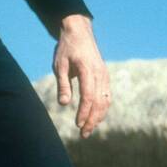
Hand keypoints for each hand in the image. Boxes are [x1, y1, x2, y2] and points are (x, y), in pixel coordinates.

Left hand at [52, 14, 111, 137]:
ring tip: (88, 130)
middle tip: (83, 134)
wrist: (79, 32)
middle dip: (92, 120)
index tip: (77, 124)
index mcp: (88, 70)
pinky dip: (102, 109)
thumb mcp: (60, 65)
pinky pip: (107, 96)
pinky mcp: (105, 76)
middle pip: (99, 102)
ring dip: (98, 117)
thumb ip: (63, 85)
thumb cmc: (66, 49)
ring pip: (105, 101)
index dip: (84, 112)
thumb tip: (64, 104)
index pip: (88, 96)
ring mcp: (104, 75)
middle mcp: (100, 74)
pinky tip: (95, 118)